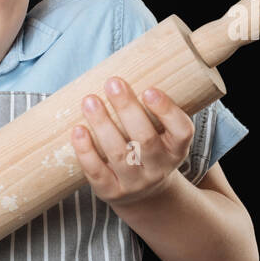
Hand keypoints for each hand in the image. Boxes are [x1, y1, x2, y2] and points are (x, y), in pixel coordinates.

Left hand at [71, 77, 193, 208]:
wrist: (141, 194)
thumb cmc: (147, 150)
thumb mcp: (161, 133)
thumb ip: (150, 108)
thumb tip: (127, 66)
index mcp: (177, 149)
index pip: (182, 131)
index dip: (167, 111)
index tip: (149, 90)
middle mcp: (159, 167)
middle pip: (145, 139)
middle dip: (127, 109)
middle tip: (112, 82)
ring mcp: (135, 182)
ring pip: (119, 154)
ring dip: (103, 125)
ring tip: (90, 100)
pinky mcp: (111, 192)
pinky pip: (97, 172)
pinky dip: (86, 151)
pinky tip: (77, 130)